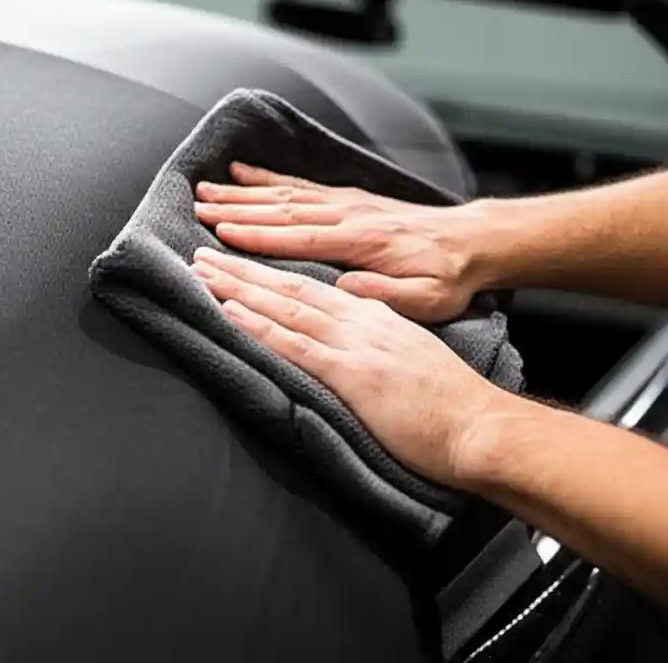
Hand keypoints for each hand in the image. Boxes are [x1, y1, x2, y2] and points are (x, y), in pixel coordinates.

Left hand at [189, 247, 510, 486]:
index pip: (313, 287)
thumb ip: (375, 345)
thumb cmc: (450, 404)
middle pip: (290, 287)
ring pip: (284, 305)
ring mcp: (355, 344)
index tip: (238, 260)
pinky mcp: (351, 373)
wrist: (480, 426)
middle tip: (202, 254)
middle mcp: (362, 320)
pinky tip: (230, 312)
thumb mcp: (408, 359)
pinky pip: (294, 344)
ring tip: (202, 271)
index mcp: (376, 316)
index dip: (271, 272)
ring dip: (238, 287)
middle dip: (242, 268)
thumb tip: (345, 347)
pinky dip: (258, 325)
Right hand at [194, 162, 492, 322]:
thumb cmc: (447, 277)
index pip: (301, 237)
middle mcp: (347, 214)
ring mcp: (344, 202)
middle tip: (198, 209)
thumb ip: (387, 294)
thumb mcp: (429, 298)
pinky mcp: (344, 198)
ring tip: (205, 190)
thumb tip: (345, 289)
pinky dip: (266, 176)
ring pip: (283, 194)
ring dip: (242, 192)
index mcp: (362, 241)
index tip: (223, 234)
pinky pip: (298, 184)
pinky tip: (241, 171)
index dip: (260, 236)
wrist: (470, 242)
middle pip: (282, 210)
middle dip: (237, 210)